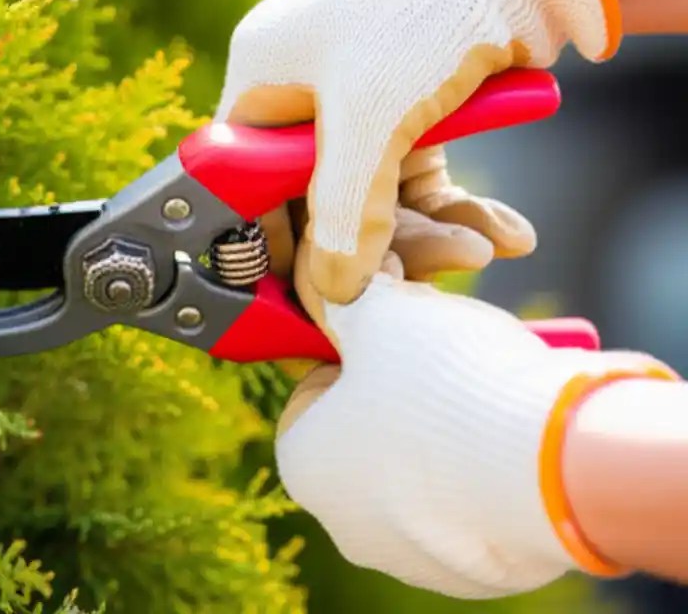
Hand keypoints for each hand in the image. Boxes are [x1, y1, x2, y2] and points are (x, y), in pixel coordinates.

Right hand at [217, 0, 619, 304]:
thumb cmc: (424, 8)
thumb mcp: (372, 117)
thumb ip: (342, 210)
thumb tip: (332, 292)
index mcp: (262, 85)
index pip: (247, 189)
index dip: (275, 248)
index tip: (308, 301)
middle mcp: (305, 96)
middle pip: (318, 203)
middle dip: (371, 249)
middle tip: (409, 290)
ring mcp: (364, 104)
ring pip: (375, 200)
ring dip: (429, 236)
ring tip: (480, 250)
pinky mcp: (418, 111)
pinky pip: (420, 181)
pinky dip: (458, 210)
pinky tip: (503, 232)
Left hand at [275, 236, 677, 598]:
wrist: (555, 465)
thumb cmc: (445, 382)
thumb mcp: (381, 312)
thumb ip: (349, 300)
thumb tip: (344, 284)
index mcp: (303, 463)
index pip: (316, 390)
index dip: (358, 351)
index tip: (399, 334)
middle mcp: (342, 523)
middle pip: (371, 430)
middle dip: (409, 389)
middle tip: (452, 356)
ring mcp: (409, 555)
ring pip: (426, 468)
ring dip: (453, 429)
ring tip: (492, 392)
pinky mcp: (474, 573)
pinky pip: (475, 504)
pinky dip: (493, 470)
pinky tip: (520, 439)